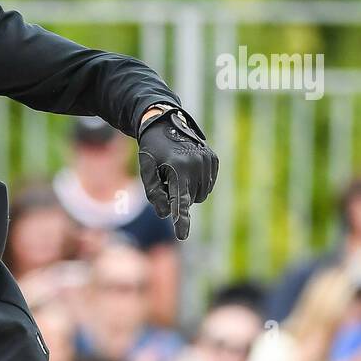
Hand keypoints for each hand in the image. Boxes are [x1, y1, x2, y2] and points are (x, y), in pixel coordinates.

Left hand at [137, 108, 217, 239]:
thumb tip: (167, 214)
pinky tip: (187, 168)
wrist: (164, 124)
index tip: (182, 236)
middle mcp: (196, 164)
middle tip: (167, 178)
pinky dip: (197, 183)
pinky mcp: (213, 159)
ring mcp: (208, 161)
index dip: (181, 220)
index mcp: (178, 168)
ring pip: (201, 194)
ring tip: (176, 172)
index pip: (180, 201)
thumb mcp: (147, 171)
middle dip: (179, 195)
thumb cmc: (152, 151)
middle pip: (191, 200)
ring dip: (188, 190)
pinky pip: (207, 184)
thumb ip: (155, 194)